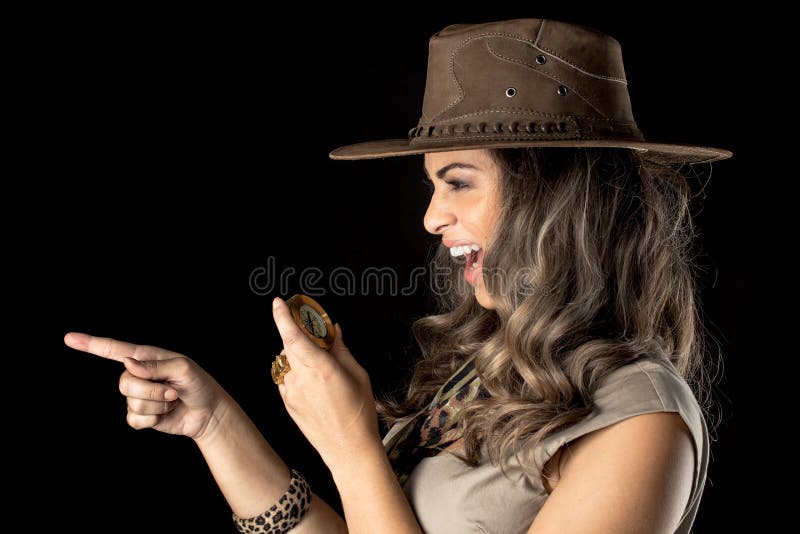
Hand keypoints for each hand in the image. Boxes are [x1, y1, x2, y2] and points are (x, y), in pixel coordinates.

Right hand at [64, 332, 225, 440]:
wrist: (208, 412)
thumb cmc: (199, 385)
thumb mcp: (183, 370)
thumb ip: (156, 366)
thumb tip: (128, 364)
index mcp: (146, 357)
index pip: (113, 350)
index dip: (90, 344)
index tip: (68, 338)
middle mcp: (138, 374)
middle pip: (124, 383)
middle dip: (152, 391)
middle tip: (172, 392)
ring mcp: (137, 396)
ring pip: (131, 402)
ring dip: (156, 406)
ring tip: (172, 401)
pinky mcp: (139, 415)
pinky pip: (133, 420)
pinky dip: (152, 420)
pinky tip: (164, 415)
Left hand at [272, 297, 379, 469]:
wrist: (348, 449)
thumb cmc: (359, 413)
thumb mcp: (358, 375)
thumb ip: (341, 349)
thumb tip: (334, 330)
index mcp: (321, 368)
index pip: (294, 337)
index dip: (283, 317)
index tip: (278, 303)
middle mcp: (302, 379)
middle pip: (288, 345)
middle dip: (296, 335)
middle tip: (313, 335)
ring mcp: (291, 392)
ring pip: (285, 362)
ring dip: (296, 355)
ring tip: (318, 365)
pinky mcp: (287, 404)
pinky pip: (285, 378)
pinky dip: (294, 372)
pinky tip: (312, 382)